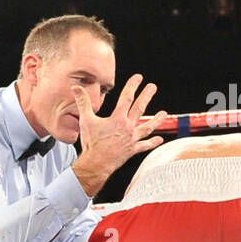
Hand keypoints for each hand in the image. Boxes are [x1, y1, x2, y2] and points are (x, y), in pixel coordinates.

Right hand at [71, 74, 165, 195]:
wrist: (96, 163)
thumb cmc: (91, 143)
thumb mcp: (86, 120)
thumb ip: (83, 103)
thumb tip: (76, 88)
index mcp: (118, 119)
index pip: (127, 98)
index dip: (133, 86)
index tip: (138, 78)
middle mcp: (128, 127)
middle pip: (140, 108)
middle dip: (147, 96)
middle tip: (153, 87)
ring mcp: (131, 139)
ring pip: (147, 127)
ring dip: (157, 120)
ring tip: (163, 114)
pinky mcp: (132, 150)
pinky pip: (144, 145)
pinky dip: (152, 142)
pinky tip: (159, 139)